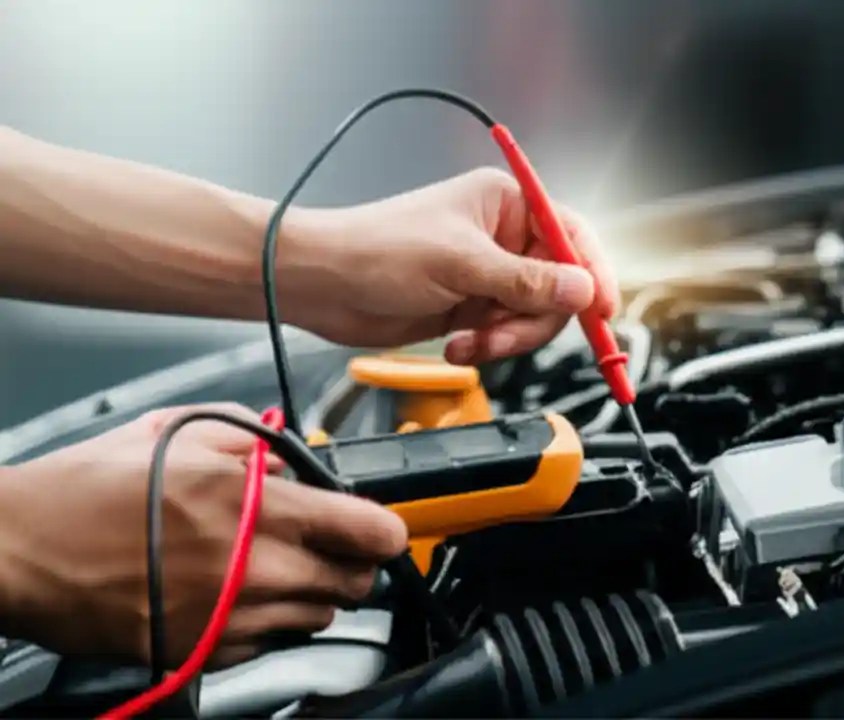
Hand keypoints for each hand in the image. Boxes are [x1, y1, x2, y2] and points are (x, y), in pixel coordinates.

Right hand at [0, 404, 407, 668]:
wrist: (16, 550)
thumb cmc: (84, 491)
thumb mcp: (173, 434)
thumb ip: (248, 437)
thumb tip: (290, 450)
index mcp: (253, 505)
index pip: (366, 528)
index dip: (385, 529)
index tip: (383, 527)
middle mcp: (252, 567)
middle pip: (355, 582)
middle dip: (352, 561)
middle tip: (330, 544)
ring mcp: (229, 618)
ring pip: (318, 617)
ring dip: (313, 593)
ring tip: (275, 567)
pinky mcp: (203, 653)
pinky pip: (271, 645)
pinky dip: (270, 623)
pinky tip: (238, 596)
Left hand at [285, 167, 620, 363]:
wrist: (321, 285)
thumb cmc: (377, 251)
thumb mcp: (461, 265)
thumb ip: (527, 281)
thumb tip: (582, 289)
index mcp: (506, 203)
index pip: (572, 234)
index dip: (592, 273)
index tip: (603, 310)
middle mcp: (504, 237)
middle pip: (559, 286)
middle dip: (535, 317)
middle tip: (505, 332)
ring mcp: (489, 275)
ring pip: (534, 317)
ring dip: (507, 338)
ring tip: (470, 340)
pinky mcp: (473, 308)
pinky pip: (506, 335)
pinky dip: (488, 347)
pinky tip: (457, 343)